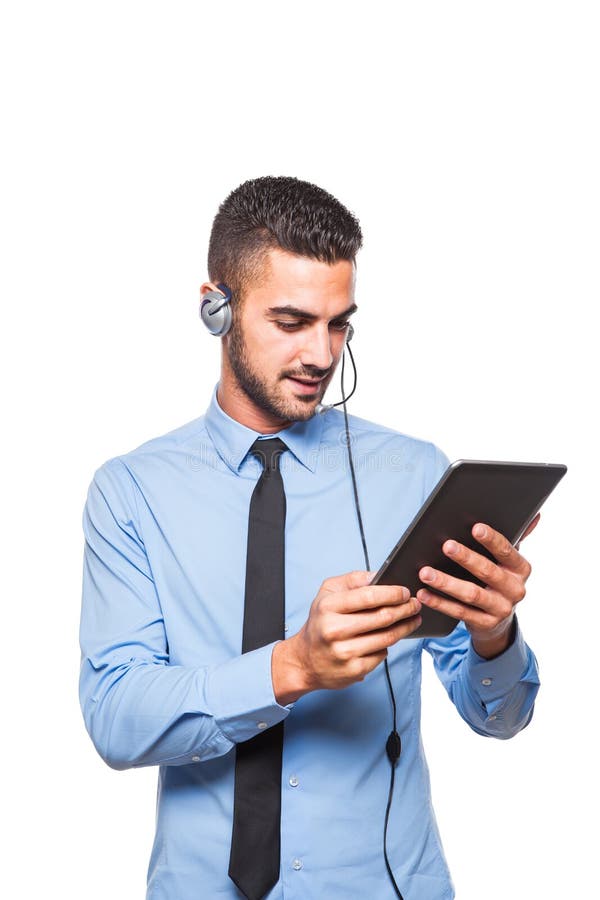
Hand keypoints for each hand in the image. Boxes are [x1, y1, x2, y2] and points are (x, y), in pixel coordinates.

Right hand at [272, 570, 421, 703]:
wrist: (305, 660)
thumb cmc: (320, 621)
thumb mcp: (328, 593)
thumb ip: (353, 579)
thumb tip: (379, 575)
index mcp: (328, 607)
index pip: (368, 596)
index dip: (392, 593)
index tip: (405, 592)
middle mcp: (334, 630)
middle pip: (382, 617)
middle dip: (405, 609)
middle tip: (415, 604)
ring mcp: (345, 652)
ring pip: (387, 637)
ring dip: (405, 627)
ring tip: (413, 619)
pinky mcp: (354, 670)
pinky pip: (382, 654)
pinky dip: (389, 644)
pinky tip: (391, 637)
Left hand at [416, 514, 539, 658]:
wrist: (499, 620)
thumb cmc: (499, 580)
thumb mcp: (508, 560)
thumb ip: (517, 537)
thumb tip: (534, 515)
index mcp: (521, 569)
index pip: (507, 551)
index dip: (492, 540)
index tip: (475, 527)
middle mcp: (515, 590)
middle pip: (487, 571)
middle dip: (465, 558)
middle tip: (446, 546)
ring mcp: (501, 609)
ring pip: (471, 594)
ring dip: (446, 582)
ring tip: (425, 572)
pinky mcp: (485, 624)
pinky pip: (459, 613)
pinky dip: (439, 603)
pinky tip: (423, 594)